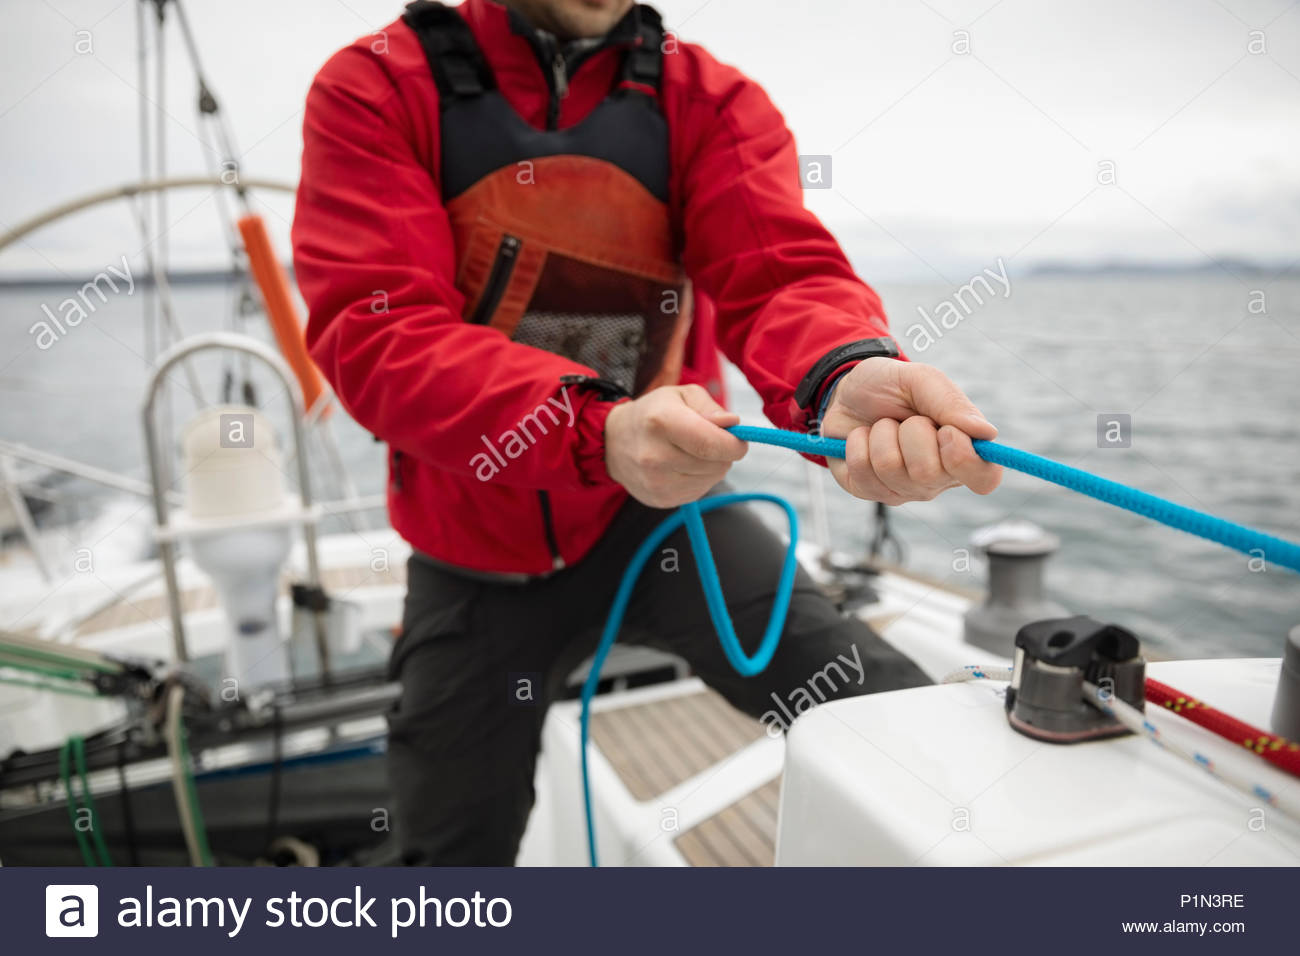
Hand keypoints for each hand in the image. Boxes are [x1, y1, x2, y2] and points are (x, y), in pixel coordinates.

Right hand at [605, 384, 747, 507]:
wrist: (614, 442)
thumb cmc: (653, 414)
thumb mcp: (681, 395)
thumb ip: (710, 407)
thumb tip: (732, 424)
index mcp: (661, 421)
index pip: (711, 443)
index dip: (734, 444)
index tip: (738, 440)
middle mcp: (655, 455)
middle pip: (715, 463)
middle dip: (724, 452)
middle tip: (710, 441)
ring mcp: (656, 482)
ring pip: (711, 479)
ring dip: (712, 466)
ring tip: (692, 452)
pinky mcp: (660, 499)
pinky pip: (699, 491)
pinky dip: (700, 479)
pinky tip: (684, 467)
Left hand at [820, 357, 1002, 503]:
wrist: (848, 391)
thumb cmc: (893, 387)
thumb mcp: (921, 379)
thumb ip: (951, 402)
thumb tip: (986, 433)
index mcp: (963, 453)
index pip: (985, 479)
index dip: (964, 458)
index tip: (947, 431)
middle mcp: (937, 479)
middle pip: (927, 472)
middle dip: (911, 431)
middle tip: (906, 419)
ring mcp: (901, 489)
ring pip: (890, 467)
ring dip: (881, 433)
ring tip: (883, 425)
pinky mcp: (868, 490)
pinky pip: (861, 470)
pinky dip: (858, 442)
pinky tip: (863, 438)